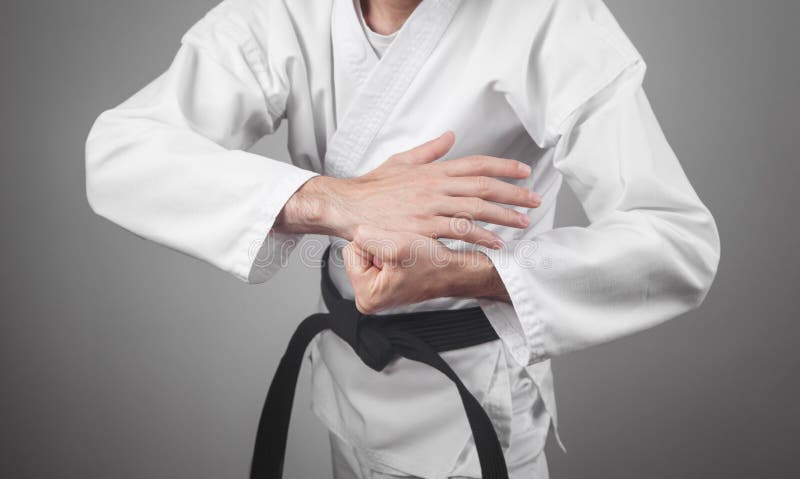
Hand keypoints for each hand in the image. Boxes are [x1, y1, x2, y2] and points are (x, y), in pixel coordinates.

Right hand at [275, 132, 540, 247]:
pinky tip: (497, 243)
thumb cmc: (371, 188)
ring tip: (524, 222)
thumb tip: (450, 136)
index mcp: (434, 169)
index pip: (478, 164)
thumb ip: (429, 150)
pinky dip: (481, 236)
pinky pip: (459, 230)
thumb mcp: (401, 161)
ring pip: (477, 208)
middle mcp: (436, 185)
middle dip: (514, 193)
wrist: (347, 206)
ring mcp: (431, 207)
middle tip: (535, 199)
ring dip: (505, 216)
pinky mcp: (423, 227)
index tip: (524, 172)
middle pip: (485, 186)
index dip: (505, 166)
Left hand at [342, 226, 508, 314]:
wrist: (459, 270)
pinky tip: (407, 256)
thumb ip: (367, 237)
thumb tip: (355, 230)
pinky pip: (379, 254)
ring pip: (368, 250)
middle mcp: (368, 297)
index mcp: (366, 297)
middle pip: (357, 251)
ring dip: (387, 245)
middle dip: (380, 245)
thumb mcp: (397, 246)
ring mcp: (377, 289)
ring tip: (407, 256)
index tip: (397, 253)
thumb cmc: (434, 264)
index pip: (350, 251)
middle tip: (403, 255)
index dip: (375, 244)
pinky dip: (392, 249)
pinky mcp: (385, 281)